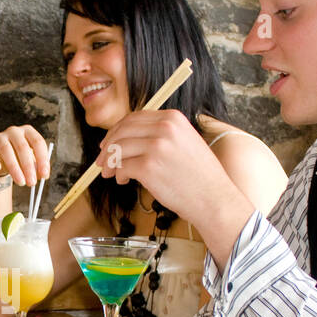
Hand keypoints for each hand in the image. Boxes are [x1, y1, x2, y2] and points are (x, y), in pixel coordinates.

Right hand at [0, 125, 49, 188]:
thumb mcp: (30, 161)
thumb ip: (37, 167)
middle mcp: (14, 131)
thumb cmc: (19, 158)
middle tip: (32, 183)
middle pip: (22, 147)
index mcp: (28, 132)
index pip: (38, 142)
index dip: (42, 159)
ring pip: (7, 150)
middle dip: (28, 167)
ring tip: (21, 182)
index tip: (45, 175)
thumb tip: (42, 176)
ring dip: (14, 168)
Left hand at [96, 110, 253, 265]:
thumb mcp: (185, 142)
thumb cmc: (200, 177)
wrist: (214, 199)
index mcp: (173, 118)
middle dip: (108, 146)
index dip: (117, 130)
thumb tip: (128, 139)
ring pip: (118, 148)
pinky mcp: (148, 167)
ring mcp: (156, 146)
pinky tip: (123, 181)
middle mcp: (164, 128)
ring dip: (110, 162)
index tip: (109, 142)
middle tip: (102, 160)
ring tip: (112, 174)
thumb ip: (161, 135)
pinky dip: (118, 174)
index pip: (135, 118)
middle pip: (122, 130)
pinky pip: (121, 167)